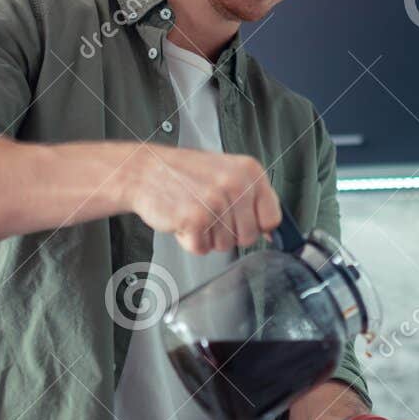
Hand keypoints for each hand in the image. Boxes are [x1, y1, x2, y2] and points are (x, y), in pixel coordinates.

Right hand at [124, 145, 279, 254]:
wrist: (145, 171)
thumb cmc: (184, 174)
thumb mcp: (226, 173)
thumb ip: (251, 198)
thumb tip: (272, 229)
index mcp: (249, 171)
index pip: (273, 217)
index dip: (258, 227)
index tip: (245, 224)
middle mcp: (236, 185)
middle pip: (249, 237)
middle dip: (228, 233)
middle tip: (210, 214)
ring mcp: (216, 202)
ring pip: (226, 245)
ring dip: (207, 237)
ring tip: (194, 213)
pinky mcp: (195, 219)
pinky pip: (202, 249)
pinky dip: (190, 241)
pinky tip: (183, 220)